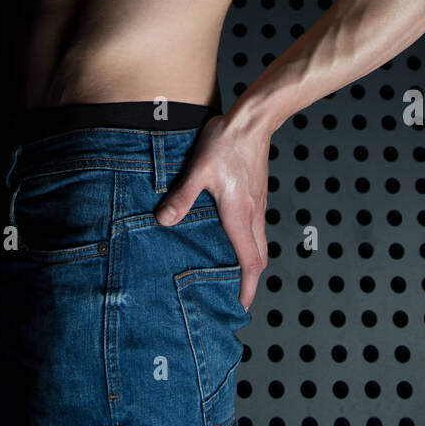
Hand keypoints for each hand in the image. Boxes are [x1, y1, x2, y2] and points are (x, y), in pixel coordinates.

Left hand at [154, 114, 268, 309]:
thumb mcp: (199, 170)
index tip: (241, 306)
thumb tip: (164, 221)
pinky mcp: (257, 193)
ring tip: (234, 272)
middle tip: (237, 297)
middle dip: (250, 281)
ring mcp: (258, 203)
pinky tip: (232, 235)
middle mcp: (253, 214)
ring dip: (250, 261)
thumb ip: (182, 197)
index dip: (247, 287)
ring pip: (260, 242)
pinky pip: (257, 227)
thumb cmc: (227, 142)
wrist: (253, 120)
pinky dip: (249, 242)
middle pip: (259, 257)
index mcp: (240, 215)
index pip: (249, 262)